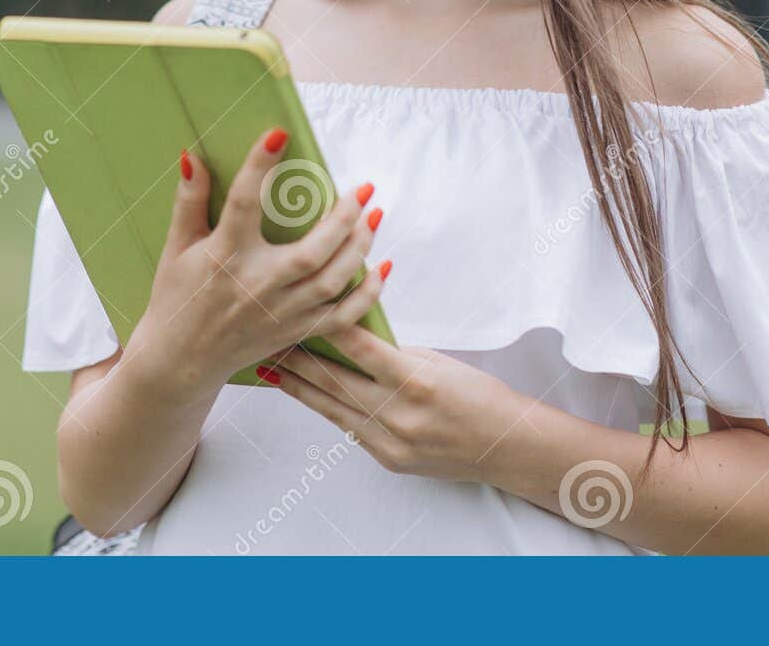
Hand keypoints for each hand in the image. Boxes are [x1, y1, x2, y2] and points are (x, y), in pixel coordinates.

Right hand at [123, 127, 388, 394]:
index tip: (279, 134)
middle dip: (343, 217)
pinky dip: (368, 293)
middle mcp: (257, 286)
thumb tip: (195, 156)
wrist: (180, 360)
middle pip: (312, 251)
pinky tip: (382, 266)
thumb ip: (190, 201)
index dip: (259, 167)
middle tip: (363, 187)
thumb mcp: (176, 247)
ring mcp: (281, 313)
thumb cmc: (176, 296)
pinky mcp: (295, 331)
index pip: (244, 205)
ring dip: (360, 246)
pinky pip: (342, 316)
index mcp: (224, 258)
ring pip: (333, 280)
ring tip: (374, 214)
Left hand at [264, 325, 524, 484]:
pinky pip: (349, 426)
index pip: (360, 348)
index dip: (325, 326)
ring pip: (331, 407)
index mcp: (416, 382)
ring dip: (298, 386)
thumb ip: (395, 354)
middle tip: (265, 337)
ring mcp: (389, 441)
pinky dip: (326, 406)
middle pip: (334, 380)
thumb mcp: (439, 363)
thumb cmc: (477, 395)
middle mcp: (398, 414)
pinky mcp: (386, 459)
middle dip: (296, 358)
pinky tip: (304, 392)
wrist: (504, 447)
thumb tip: (356, 336)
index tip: (298, 308)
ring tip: (268, 367)